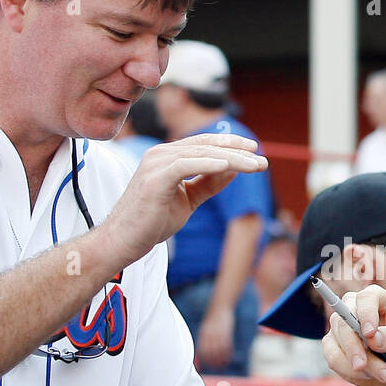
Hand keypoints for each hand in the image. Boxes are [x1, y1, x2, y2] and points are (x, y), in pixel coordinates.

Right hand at [99, 133, 266, 268]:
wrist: (123, 241)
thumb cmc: (151, 221)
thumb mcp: (187, 200)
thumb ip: (208, 184)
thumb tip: (233, 171)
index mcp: (167, 158)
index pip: (204, 144)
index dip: (230, 145)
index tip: (254, 150)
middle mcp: (160, 155)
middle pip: (206, 145)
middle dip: (237, 150)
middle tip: (262, 158)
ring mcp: (156, 164)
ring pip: (201, 154)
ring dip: (232, 158)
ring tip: (255, 165)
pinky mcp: (154, 179)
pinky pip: (187, 165)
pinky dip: (209, 164)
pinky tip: (229, 167)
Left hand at [196, 306, 234, 369]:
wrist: (220, 306)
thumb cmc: (213, 319)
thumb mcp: (207, 328)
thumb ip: (205, 338)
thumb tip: (203, 350)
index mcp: (204, 333)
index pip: (203, 350)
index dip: (206, 359)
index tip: (209, 365)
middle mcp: (210, 334)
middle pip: (211, 352)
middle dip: (214, 362)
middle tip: (217, 368)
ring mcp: (219, 332)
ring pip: (220, 350)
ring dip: (222, 359)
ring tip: (224, 365)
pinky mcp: (227, 331)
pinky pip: (227, 345)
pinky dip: (228, 353)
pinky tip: (229, 357)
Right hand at [320, 284, 385, 385]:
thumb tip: (373, 338)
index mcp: (375, 299)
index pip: (366, 298)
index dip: (366, 313)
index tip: (370, 333)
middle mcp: (352, 307)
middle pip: (343, 321)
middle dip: (355, 348)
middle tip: (368, 366)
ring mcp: (339, 327)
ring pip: (337, 344)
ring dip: (357, 366)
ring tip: (383, 375)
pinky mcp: (331, 346)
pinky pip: (333, 359)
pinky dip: (350, 372)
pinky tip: (368, 375)